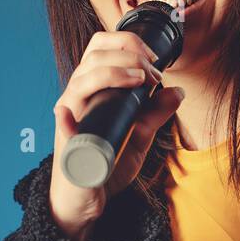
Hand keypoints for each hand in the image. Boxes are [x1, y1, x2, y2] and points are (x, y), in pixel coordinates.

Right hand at [50, 30, 184, 240]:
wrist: (89, 197)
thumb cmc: (108, 162)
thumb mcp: (139, 136)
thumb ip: (156, 114)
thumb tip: (177, 91)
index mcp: (93, 89)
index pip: (100, 47)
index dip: (127, 43)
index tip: (155, 59)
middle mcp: (78, 97)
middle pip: (94, 56)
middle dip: (129, 55)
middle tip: (153, 73)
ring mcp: (70, 118)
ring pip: (81, 80)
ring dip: (113, 73)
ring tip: (139, 80)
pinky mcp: (66, 143)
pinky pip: (62, 126)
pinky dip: (68, 118)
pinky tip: (72, 114)